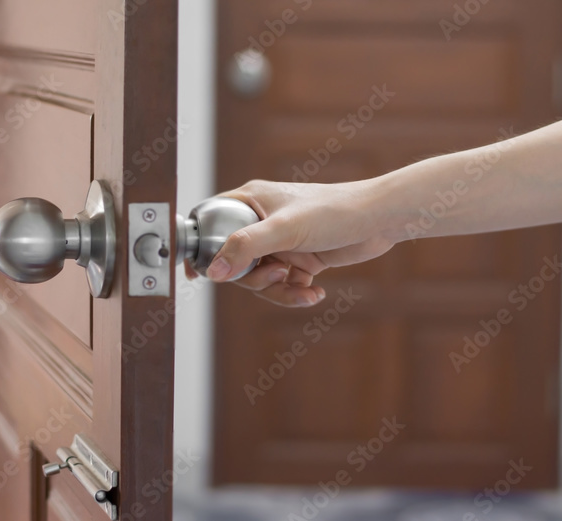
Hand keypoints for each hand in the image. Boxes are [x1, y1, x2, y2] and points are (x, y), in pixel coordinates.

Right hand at [186, 179, 395, 306]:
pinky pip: (283, 285)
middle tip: (277, 273)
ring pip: (259, 279)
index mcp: (250, 202)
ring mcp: (280, 243)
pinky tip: (315, 292)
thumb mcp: (284, 229)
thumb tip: (213, 273)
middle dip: (254, 278)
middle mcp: (261, 222)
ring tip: (302, 285)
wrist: (381, 220)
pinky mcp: (299, 259)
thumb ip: (245, 248)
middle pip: (234, 262)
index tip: (196, 274)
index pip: (210, 224)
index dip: (202, 250)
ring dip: (278, 290)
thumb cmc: (334, 211)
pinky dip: (296, 293)